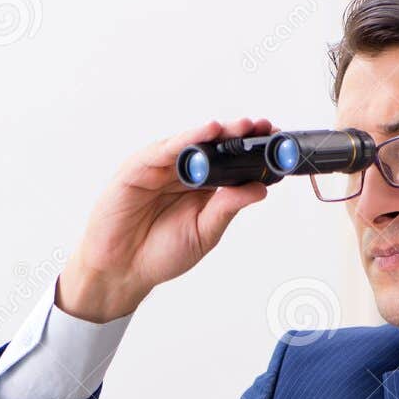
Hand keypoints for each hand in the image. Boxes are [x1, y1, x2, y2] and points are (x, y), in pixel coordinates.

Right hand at [57, 117, 275, 322]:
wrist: (122, 270)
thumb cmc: (158, 253)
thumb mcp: (204, 232)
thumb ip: (227, 208)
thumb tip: (259, 189)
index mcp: (200, 187)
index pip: (230, 161)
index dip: (251, 150)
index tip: (276, 141)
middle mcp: (181, 172)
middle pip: (214, 146)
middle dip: (239, 134)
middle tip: (264, 127)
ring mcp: (159, 168)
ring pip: (192, 142)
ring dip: (217, 132)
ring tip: (242, 127)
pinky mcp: (137, 168)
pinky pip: (164, 150)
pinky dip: (185, 139)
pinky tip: (205, 132)